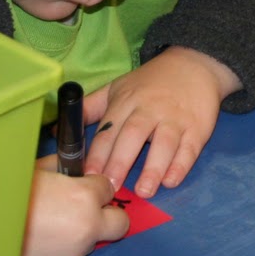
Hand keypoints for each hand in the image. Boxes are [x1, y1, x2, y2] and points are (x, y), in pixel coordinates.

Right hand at [20, 156, 129, 255]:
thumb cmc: (5, 193)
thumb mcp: (35, 170)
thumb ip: (59, 167)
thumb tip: (69, 169)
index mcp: (84, 197)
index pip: (109, 188)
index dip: (95, 186)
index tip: (82, 185)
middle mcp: (87, 227)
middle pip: (120, 223)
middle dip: (107, 214)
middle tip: (85, 208)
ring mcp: (74, 252)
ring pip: (93, 240)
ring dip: (81, 232)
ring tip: (50, 224)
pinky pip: (70, 255)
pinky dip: (62, 247)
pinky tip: (39, 239)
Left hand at [83, 47, 239, 196]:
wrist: (194, 64)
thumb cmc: (150, 82)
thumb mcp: (118, 88)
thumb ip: (90, 109)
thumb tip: (57, 130)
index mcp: (126, 101)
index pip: (108, 131)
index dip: (97, 154)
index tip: (88, 177)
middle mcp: (149, 110)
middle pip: (133, 135)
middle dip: (121, 162)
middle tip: (111, 187)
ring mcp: (175, 118)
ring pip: (164, 143)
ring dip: (153, 168)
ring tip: (144, 191)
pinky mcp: (198, 127)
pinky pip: (189, 148)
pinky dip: (181, 165)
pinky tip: (171, 180)